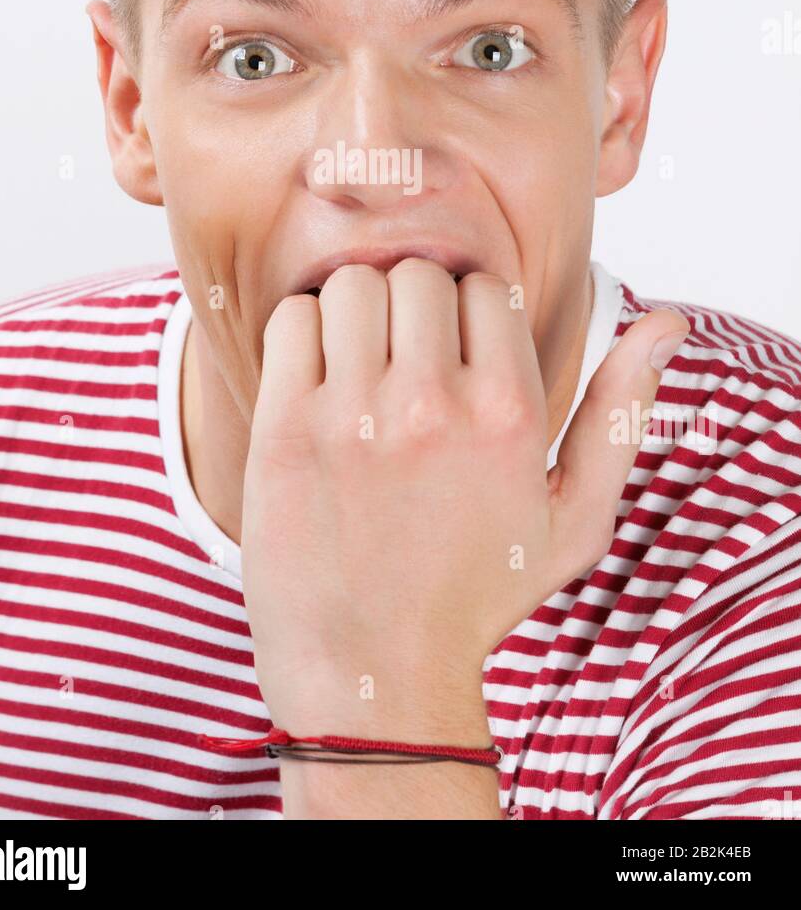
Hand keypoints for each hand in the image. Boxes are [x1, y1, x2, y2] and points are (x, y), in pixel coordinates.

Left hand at [241, 256, 688, 740]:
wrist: (374, 679)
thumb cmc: (478, 596)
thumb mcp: (576, 517)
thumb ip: (620, 411)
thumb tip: (669, 320)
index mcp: (509, 412)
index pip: (486, 287)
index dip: (469, 316)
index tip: (454, 361)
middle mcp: (433, 404)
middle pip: (418, 275)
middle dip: (413, 307)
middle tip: (402, 364)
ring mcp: (354, 415)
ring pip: (354, 285)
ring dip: (354, 314)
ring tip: (358, 369)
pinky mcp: (286, 430)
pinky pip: (292, 319)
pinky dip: (301, 335)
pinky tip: (314, 383)